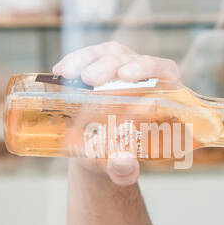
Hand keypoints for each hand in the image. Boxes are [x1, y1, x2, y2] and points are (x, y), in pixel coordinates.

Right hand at [53, 41, 183, 186]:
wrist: (96, 153)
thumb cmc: (116, 158)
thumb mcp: (121, 169)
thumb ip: (125, 170)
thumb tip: (123, 163)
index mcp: (163, 96)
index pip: (163, 70)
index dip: (147, 67)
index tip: (125, 76)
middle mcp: (143, 76)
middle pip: (130, 60)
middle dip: (109, 66)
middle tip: (89, 79)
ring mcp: (120, 68)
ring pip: (107, 54)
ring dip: (87, 60)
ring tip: (68, 74)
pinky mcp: (98, 65)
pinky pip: (88, 56)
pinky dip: (73, 61)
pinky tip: (60, 71)